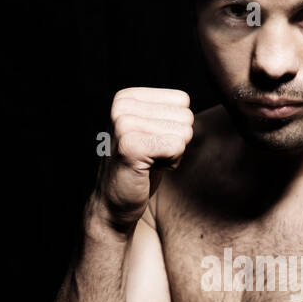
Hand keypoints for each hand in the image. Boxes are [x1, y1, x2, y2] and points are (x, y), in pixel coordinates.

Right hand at [96, 87, 192, 230]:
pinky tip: (147, 170)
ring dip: (171, 155)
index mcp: (127, 97)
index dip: (175, 127)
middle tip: (150, 156)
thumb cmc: (139, 168)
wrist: (114, 204)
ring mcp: (124, 125)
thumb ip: (170, 113)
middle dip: (175, 142)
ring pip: (183, 133)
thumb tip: (189, 103)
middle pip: (184, 117)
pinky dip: (170, 164)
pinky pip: (177, 147)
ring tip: (147, 163)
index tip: (152, 143)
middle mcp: (122, 106)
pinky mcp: (130, 146)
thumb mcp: (154, 131)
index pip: (182, 101)